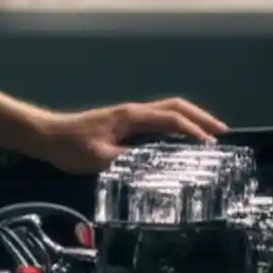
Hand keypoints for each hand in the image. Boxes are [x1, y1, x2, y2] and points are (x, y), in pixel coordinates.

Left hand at [30, 97, 228, 173]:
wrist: (48, 135)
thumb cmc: (70, 146)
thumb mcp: (98, 158)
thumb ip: (127, 161)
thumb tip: (156, 166)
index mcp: (130, 116)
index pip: (170, 118)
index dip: (193, 129)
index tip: (212, 145)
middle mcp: (134, 111)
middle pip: (176, 107)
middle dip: (201, 117)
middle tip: (224, 132)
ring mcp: (130, 115)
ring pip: (169, 110)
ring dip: (192, 119)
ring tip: (212, 133)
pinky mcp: (126, 123)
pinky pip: (160, 118)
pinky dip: (178, 124)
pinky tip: (183, 138)